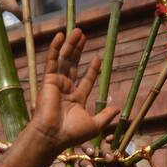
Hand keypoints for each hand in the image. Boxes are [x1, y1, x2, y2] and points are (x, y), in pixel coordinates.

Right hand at [30, 29, 120, 151]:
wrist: (52, 136)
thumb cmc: (71, 134)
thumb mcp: (94, 125)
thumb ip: (105, 115)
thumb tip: (118, 109)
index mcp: (76, 99)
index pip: (86, 80)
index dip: (92, 69)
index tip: (98, 57)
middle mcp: (66, 89)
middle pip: (74, 65)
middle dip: (79, 50)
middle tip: (84, 36)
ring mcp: (56, 84)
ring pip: (64, 60)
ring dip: (70, 44)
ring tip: (78, 31)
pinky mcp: (48, 80)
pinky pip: (52, 61)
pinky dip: (55, 48)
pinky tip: (60, 36)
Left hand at [79, 141, 147, 166]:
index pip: (83, 163)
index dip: (85, 164)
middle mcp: (98, 160)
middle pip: (89, 151)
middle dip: (88, 149)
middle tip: (92, 153)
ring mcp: (109, 154)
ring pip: (102, 147)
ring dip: (104, 150)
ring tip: (111, 158)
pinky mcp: (120, 151)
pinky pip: (114, 142)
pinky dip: (112, 139)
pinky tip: (110, 139)